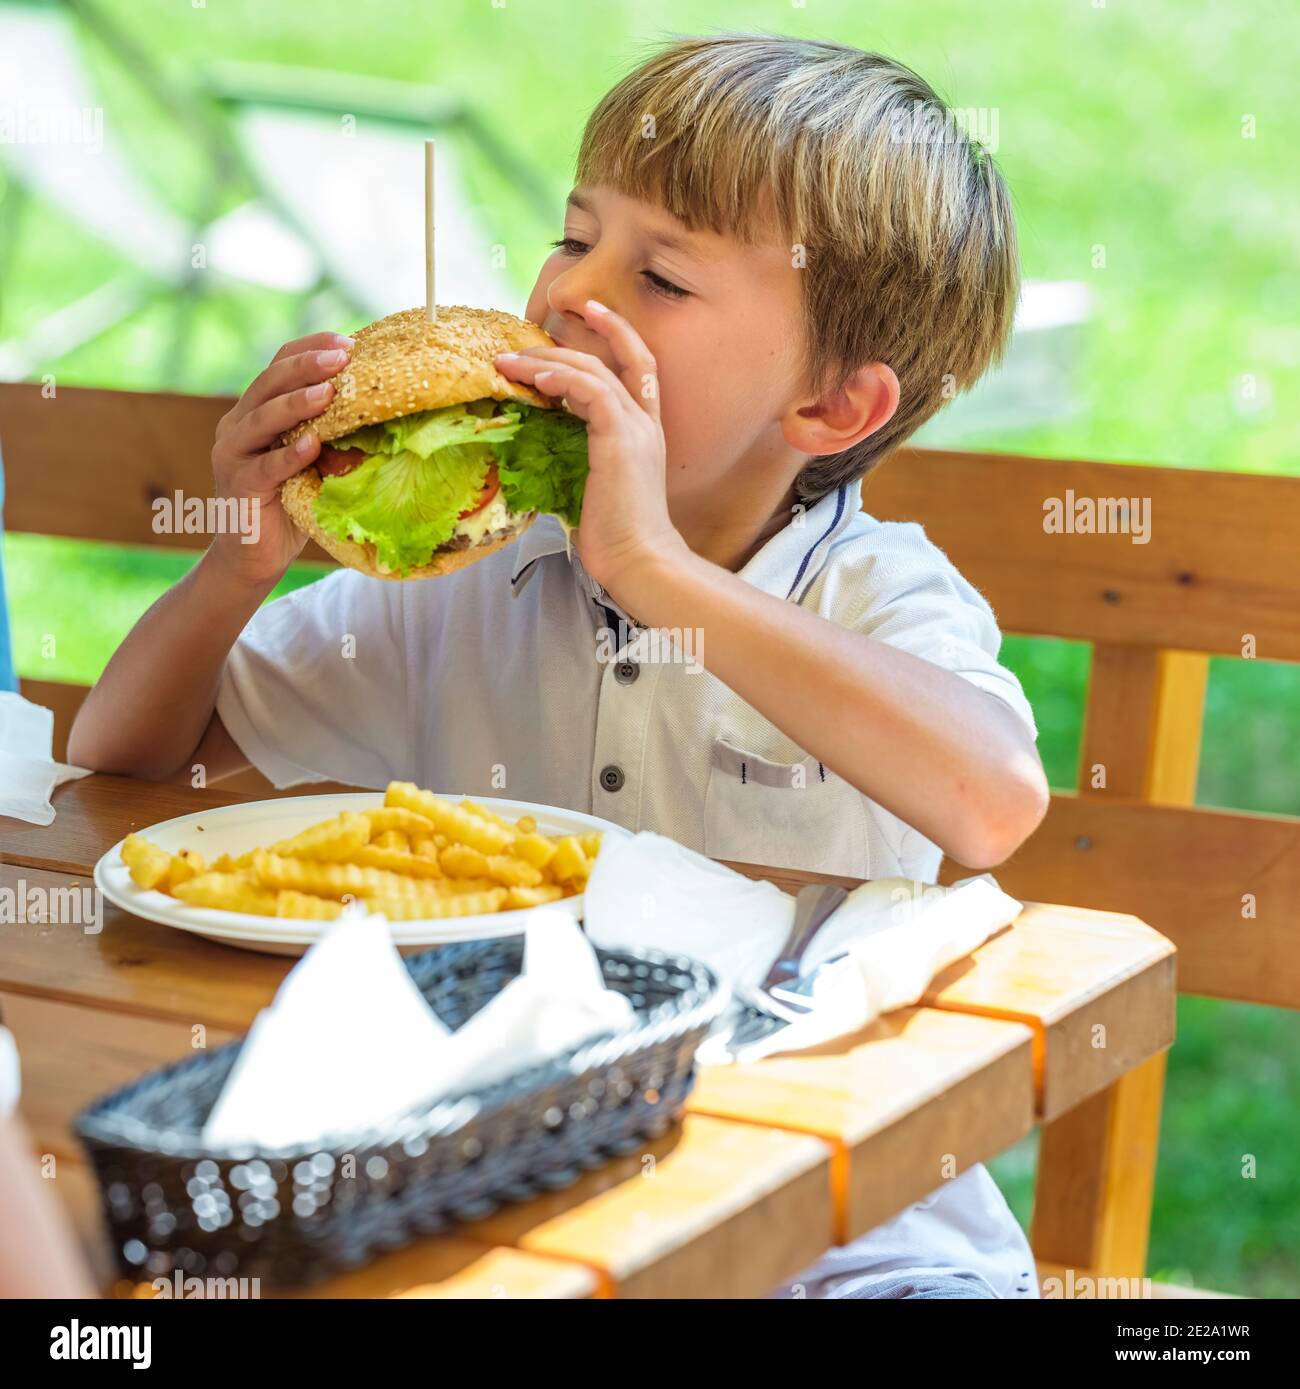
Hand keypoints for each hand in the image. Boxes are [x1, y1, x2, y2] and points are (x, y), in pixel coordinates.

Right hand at [207, 332, 352, 587]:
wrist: (255, 555)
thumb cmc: (291, 503)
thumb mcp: (313, 460)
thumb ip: (329, 432)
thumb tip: (381, 406)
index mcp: (256, 411)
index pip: (278, 365)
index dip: (310, 348)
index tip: (348, 342)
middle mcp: (238, 425)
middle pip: (269, 383)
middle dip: (307, 366)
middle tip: (342, 356)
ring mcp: (234, 454)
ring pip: (262, 418)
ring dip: (296, 403)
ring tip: (328, 392)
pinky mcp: (239, 485)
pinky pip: (265, 466)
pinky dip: (289, 454)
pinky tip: (313, 445)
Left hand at [494, 300, 685, 603]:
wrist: (640, 561)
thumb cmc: (616, 538)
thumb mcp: (595, 488)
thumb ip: (578, 458)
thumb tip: (540, 450)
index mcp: (645, 432)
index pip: (639, 365)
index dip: (616, 333)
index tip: (588, 310)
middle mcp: (646, 422)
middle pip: (610, 359)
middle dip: (559, 348)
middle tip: (516, 349)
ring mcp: (636, 428)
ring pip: (592, 370)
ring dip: (546, 362)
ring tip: (509, 365)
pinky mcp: (620, 438)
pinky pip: (588, 390)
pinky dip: (560, 379)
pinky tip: (534, 381)